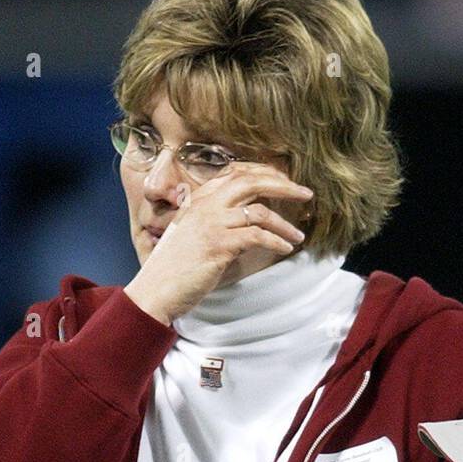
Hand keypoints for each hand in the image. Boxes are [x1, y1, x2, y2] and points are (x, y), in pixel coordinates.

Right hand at [124, 164, 313, 323]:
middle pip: (252, 181)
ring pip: (260, 212)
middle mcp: (206, 204)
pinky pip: (257, 236)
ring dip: (285, 224)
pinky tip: (285, 249)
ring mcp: (212, 222)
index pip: (237, 172)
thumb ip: (216, 220)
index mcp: (200, 198)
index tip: (285, 181)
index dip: (265, 173)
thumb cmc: (176, 266)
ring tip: (299, 236)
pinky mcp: (219, 244)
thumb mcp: (194, 233)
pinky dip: (276, 241)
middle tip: (306, 195)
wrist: (156, 289)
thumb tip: (247, 220)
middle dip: (283, 185)